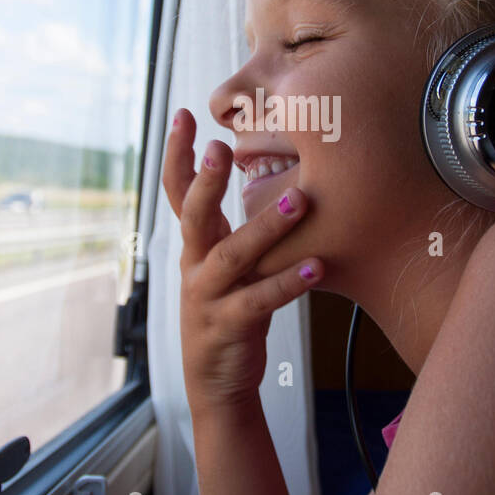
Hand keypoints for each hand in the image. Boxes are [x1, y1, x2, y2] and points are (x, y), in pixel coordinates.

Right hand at [162, 108, 322, 413]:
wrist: (217, 380)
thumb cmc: (233, 308)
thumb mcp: (231, 262)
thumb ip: (240, 225)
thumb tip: (274, 175)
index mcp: (196, 244)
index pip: (178, 191)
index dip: (178, 154)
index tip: (184, 115)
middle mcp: (195, 264)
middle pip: (194, 216)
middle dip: (206, 180)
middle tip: (221, 147)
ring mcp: (208, 296)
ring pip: (232, 256)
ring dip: (265, 227)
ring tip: (298, 199)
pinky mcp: (228, 326)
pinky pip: (259, 301)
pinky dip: (287, 283)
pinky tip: (316, 266)